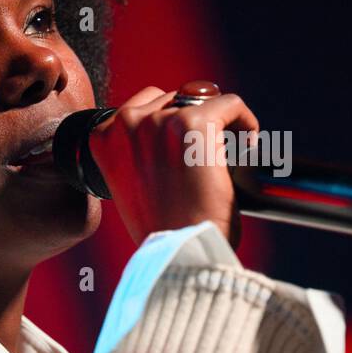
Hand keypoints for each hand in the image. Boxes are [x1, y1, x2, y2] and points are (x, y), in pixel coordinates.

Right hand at [86, 85, 258, 249]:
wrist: (179, 252)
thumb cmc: (161, 230)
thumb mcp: (130, 185)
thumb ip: (138, 153)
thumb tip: (167, 134)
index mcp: (104, 138)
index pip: (143, 106)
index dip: (170, 125)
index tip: (185, 149)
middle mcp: (127, 124)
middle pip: (173, 100)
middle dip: (192, 123)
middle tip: (206, 156)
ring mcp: (160, 122)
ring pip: (201, 100)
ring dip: (217, 123)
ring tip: (224, 152)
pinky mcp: (194, 125)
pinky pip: (229, 103)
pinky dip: (244, 119)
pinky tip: (248, 141)